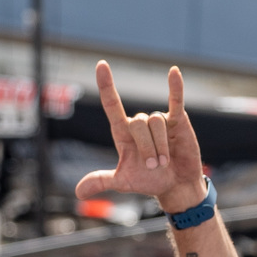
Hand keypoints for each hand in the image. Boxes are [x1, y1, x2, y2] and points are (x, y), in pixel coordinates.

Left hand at [76, 61, 206, 213]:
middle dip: (146, 147)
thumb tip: (78, 192)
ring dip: (160, 146)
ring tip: (165, 161)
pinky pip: (176, 101)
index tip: (101, 65)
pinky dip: (175, 87)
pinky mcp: (177, 121)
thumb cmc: (149, 181)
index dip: (106, 85)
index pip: (112, 105)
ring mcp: (158, 121)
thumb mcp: (123, 182)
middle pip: (137, 122)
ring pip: (155, 122)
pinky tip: (173, 71)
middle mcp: (139, 124)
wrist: (175, 186)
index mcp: (123, 133)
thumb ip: (101, 181)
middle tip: (154, 165)